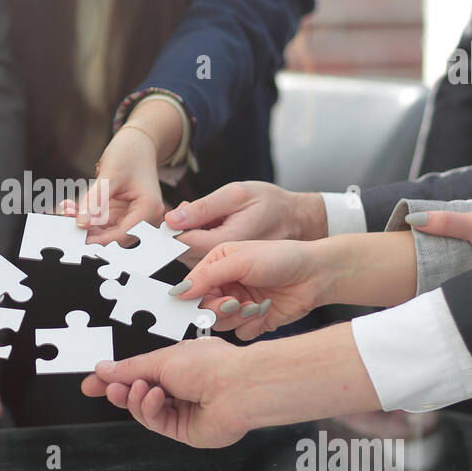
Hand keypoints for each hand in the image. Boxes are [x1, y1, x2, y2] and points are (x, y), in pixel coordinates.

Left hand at [64, 126, 164, 244]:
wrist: (136, 142)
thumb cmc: (130, 153)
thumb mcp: (110, 175)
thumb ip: (95, 201)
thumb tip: (81, 223)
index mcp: (148, 208)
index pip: (124, 234)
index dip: (101, 238)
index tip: (79, 236)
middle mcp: (143, 216)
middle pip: (114, 235)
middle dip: (89, 230)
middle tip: (68, 217)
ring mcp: (131, 215)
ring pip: (105, 230)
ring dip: (85, 222)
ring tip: (68, 208)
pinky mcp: (120, 213)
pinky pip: (101, 221)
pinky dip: (87, 215)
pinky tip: (72, 206)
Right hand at [80, 338, 258, 447]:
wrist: (238, 387)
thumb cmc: (211, 365)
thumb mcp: (160, 359)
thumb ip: (129, 369)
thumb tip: (104, 369)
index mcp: (177, 364)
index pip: (138, 373)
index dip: (115, 378)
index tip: (93, 382)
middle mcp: (180, 388)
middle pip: (139, 394)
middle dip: (120, 391)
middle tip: (103, 389)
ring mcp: (183, 410)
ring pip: (144, 410)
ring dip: (135, 399)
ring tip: (136, 388)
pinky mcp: (185, 431)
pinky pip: (156, 422)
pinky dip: (149, 409)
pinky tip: (154, 397)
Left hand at [163, 181, 326, 265]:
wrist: (301, 223)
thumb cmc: (273, 204)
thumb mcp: (238, 195)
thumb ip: (204, 209)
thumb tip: (172, 218)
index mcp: (225, 244)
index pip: (183, 244)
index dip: (172, 231)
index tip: (170, 218)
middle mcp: (226, 266)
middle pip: (185, 258)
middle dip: (180, 237)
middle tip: (188, 214)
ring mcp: (231, 275)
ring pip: (195, 264)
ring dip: (192, 244)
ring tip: (207, 221)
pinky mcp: (235, 276)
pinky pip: (209, 267)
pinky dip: (205, 250)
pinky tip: (215, 233)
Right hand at [169, 239, 330, 340]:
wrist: (316, 274)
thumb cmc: (284, 257)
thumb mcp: (241, 260)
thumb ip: (208, 275)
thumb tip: (181, 290)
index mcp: (219, 264)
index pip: (194, 287)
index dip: (195, 298)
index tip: (201, 303)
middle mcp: (227, 285)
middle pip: (205, 308)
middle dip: (219, 308)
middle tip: (234, 303)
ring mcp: (240, 304)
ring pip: (222, 323)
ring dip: (238, 317)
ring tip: (254, 304)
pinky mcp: (254, 320)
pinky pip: (240, 333)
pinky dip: (251, 325)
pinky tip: (265, 311)